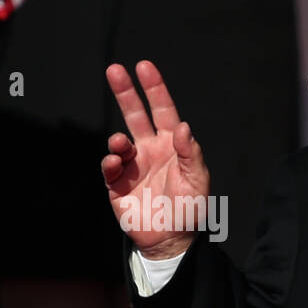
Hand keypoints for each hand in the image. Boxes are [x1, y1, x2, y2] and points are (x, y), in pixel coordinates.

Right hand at [103, 60, 208, 259]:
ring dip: (118, 139)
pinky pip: (109, 167)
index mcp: (171, 146)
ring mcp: (132, 165)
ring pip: (119, 141)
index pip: (163, 111)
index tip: (144, 66)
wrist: (172, 240)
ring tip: (122, 145)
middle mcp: (150, 150)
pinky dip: (111, 162)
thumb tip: (182, 126)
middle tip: (115, 69)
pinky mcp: (117, 183)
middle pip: (135, 115)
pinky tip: (117, 164)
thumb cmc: (190, 210)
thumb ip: (191, 154)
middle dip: (125, 92)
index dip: (155, 89)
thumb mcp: (198, 181)